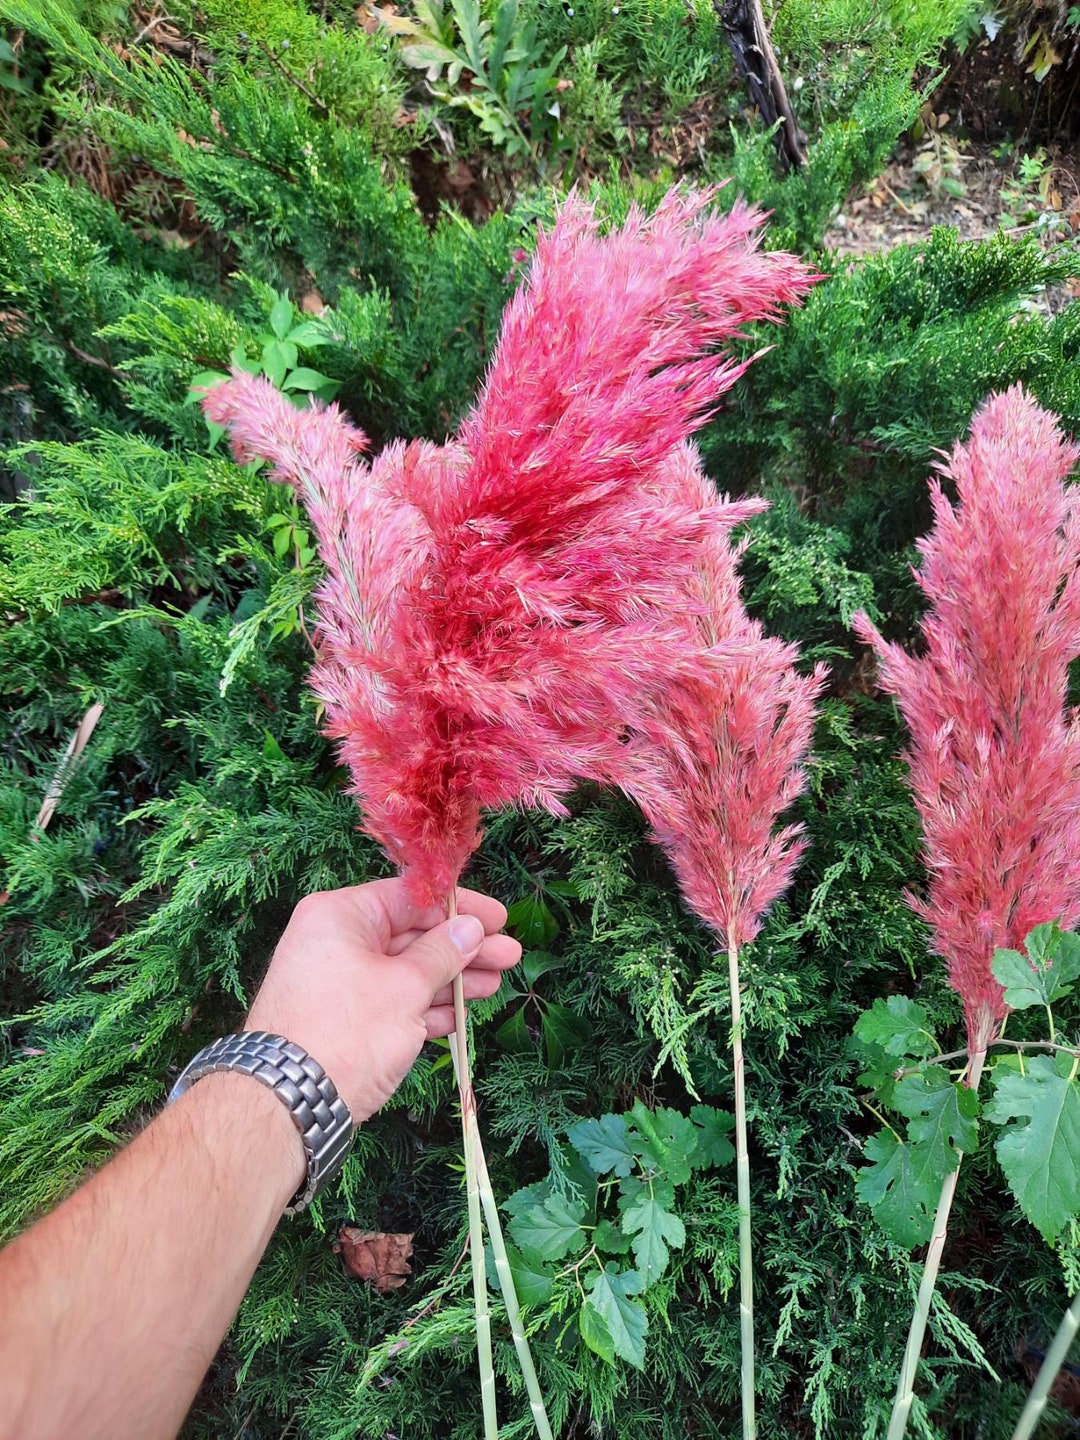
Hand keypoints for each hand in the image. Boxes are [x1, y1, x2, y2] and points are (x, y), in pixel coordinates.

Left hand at [245, 880, 520, 1121]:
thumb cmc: (345, 1032)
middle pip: (412, 935)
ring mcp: (340, 984)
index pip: (410, 897)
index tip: (499, 918)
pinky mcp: (346, 1022)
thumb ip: (442, 954)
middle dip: (463, 947)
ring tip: (496, 983)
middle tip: (510, 955)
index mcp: (341, 916)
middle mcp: (336, 942)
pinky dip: (427, 1008)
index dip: (459, 907)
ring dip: (452, 979)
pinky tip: (462, 1013)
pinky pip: (394, 1003)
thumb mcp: (404, 987)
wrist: (290, 1104)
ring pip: (407, 972)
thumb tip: (470, 929)